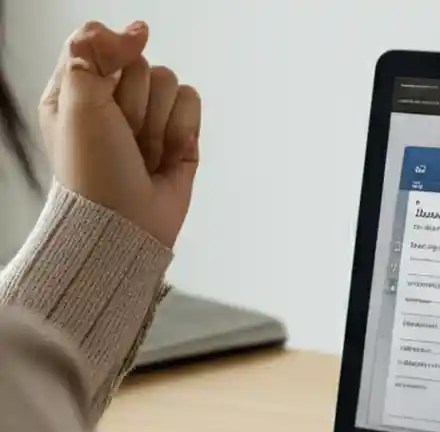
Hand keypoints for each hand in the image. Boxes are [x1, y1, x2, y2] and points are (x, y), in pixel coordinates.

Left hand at [40, 20, 199, 247]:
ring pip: (171, 83)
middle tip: (123, 138)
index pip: (100, 43)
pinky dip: (183, 133)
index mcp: (77, 89)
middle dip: (137, 105)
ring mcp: (149, 118)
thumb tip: (138, 29)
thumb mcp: (76, 103)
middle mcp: (113, 101)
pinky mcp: (180, 135)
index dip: (112, 56)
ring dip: (160, 124)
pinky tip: (166, 158)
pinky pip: (193, 106)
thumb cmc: (93, 171)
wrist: (126, 224)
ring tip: (144, 154)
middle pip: (143, 64)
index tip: (110, 86)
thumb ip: (94, 52)